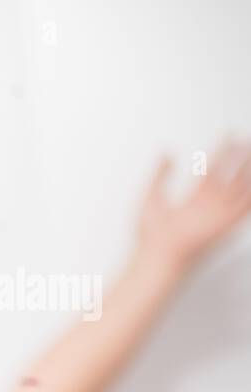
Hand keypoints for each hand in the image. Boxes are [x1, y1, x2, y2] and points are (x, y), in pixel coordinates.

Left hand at [136, 139, 250, 271]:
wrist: (157, 254)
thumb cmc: (151, 236)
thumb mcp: (150, 197)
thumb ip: (159, 175)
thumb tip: (165, 153)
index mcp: (194, 200)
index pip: (213, 170)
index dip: (221, 152)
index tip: (228, 137)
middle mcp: (209, 206)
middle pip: (230, 176)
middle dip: (241, 158)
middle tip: (248, 141)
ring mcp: (219, 214)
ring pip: (241, 187)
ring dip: (248, 170)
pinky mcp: (226, 223)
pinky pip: (246, 206)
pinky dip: (250, 193)